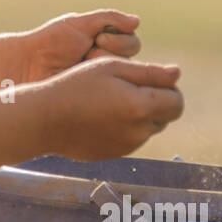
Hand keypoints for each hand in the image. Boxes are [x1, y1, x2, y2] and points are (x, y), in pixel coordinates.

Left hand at [12, 10, 141, 83]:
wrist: (27, 66)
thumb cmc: (50, 43)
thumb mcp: (79, 24)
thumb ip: (108, 19)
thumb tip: (137, 21)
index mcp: (107, 43)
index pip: (132, 42)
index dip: (118, 40)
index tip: (96, 39)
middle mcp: (109, 63)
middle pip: (131, 60)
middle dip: (110, 53)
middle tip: (87, 53)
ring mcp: (103, 82)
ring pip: (124, 76)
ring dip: (102, 68)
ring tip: (80, 67)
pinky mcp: (96, 99)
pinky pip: (112, 94)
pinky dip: (100, 85)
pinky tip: (83, 81)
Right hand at [34, 56, 183, 160]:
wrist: (44, 120)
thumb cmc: (76, 87)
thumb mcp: (111, 68)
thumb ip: (149, 72)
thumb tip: (177, 73)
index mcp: (141, 106)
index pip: (177, 101)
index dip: (168, 87)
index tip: (147, 79)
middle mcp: (139, 131)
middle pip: (166, 116)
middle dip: (156, 101)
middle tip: (128, 89)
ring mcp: (127, 146)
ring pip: (149, 127)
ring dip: (139, 114)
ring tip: (110, 102)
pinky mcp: (115, 153)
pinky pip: (131, 138)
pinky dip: (124, 126)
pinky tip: (100, 116)